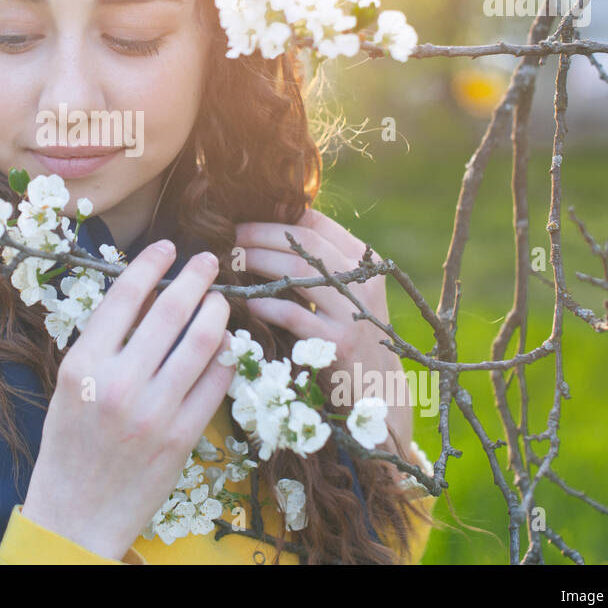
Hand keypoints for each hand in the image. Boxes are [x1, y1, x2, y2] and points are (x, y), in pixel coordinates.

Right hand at [20, 241, 234, 560]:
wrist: (77, 511)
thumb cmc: (69, 442)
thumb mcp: (70, 384)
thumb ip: (103, 342)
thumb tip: (145, 293)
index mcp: (83, 364)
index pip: (124, 296)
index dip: (151, 263)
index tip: (167, 246)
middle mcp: (119, 383)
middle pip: (170, 311)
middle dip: (195, 277)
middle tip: (207, 261)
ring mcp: (154, 411)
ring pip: (202, 343)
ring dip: (218, 312)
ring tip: (221, 300)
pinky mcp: (181, 438)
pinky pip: (215, 384)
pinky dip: (226, 357)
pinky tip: (228, 344)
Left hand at [234, 207, 412, 456]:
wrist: (377, 390)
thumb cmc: (347, 335)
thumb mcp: (343, 293)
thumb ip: (316, 266)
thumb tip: (262, 234)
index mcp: (363, 262)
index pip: (316, 223)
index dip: (276, 217)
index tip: (243, 219)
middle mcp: (362, 281)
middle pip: (304, 242)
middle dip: (260, 234)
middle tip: (230, 237)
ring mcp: (352, 311)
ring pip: (298, 270)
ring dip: (257, 261)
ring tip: (232, 261)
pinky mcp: (337, 342)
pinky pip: (293, 314)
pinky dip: (264, 304)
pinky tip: (246, 302)